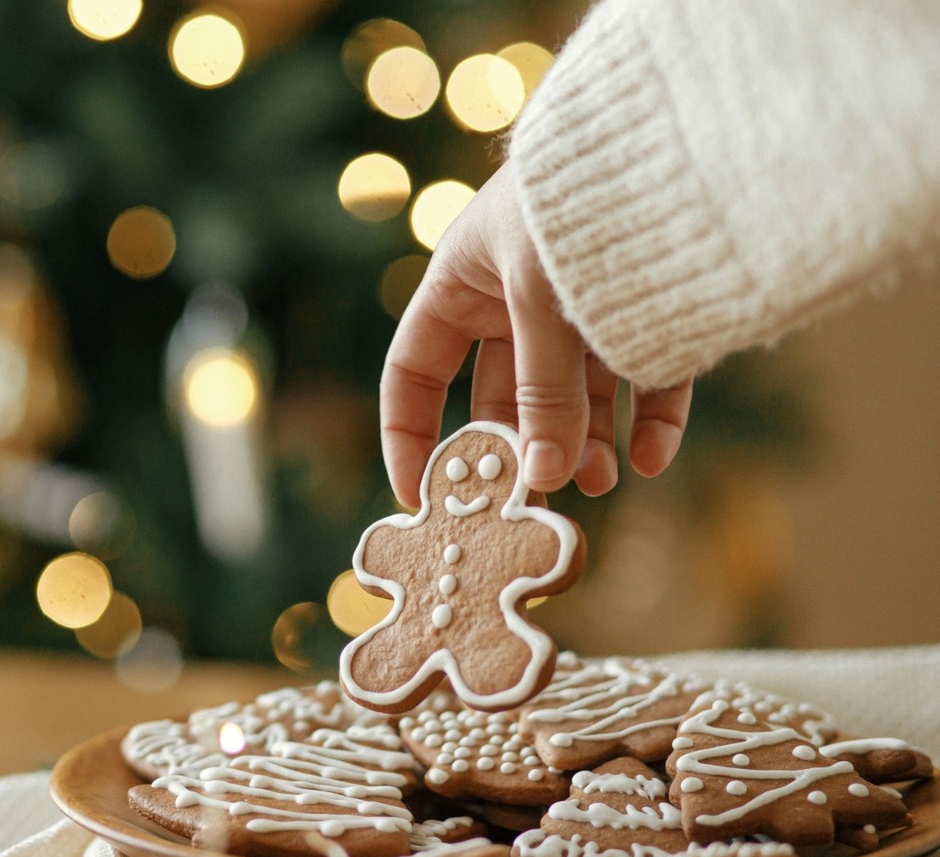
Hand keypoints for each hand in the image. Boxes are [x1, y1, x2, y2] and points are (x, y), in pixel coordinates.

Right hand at [381, 163, 691, 502]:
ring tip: (599, 480)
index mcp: (460, 284)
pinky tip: (651, 456)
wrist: (669, 134)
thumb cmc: (575, 202)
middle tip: (529, 500)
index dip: (409, 435)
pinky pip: (643, 380)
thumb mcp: (541, 300)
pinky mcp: (647, 312)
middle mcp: (513, 301)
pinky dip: (648, 421)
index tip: (421, 495)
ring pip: (575, 396)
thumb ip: (541, 392)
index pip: (412, 374)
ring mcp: (579, 310)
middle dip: (517, 448)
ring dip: (585, 442)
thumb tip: (545, 476)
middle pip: (500, 397)